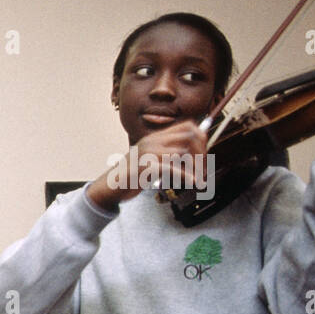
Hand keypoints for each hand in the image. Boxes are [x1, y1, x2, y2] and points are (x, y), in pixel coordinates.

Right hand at [87, 120, 207, 209]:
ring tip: (199, 179)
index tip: (204, 155)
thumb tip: (194, 154)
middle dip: (202, 153)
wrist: (110, 187)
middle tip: (204, 169)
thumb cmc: (132, 176)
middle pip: (189, 136)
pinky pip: (173, 168)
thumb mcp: (152, 160)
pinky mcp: (146, 166)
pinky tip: (193, 182)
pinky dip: (186, 176)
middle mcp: (153, 141)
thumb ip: (169, 154)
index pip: (187, 126)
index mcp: (155, 137)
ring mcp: (148, 152)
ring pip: (183, 152)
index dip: (201, 138)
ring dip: (195, 167)